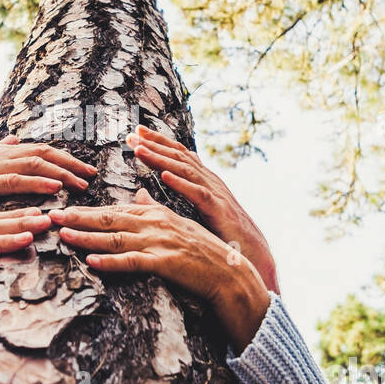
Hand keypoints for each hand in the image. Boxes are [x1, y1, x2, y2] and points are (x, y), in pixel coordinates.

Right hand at [0, 135, 96, 252]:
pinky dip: (37, 183)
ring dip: (60, 173)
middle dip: (69, 163)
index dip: (62, 158)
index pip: (36, 150)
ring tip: (81, 183)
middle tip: (92, 175)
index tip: (84, 169)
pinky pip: (14, 182)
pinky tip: (55, 189)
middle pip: (40, 154)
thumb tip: (14, 140)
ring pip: (32, 165)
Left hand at [50, 189, 270, 351]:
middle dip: (76, 218)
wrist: (228, 270)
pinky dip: (111, 262)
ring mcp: (159, 242)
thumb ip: (154, 206)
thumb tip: (137, 194)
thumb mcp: (176, 222)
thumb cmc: (200, 249)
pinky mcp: (165, 262)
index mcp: (154, 212)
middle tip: (50, 216)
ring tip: (62, 235)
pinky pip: (133, 262)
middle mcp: (154, 223)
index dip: (84, 209)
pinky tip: (92, 262)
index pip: (112, 209)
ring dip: (86, 238)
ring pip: (115, 238)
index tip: (61, 209)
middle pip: (107, 219)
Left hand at [127, 125, 279, 292]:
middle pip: (179, 156)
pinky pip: (198, 194)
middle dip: (155, 144)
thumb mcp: (202, 207)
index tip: (136, 133)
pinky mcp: (218, 210)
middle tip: (132, 135)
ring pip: (185, 170)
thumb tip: (160, 182)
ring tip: (141, 150)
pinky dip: (181, 184)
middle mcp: (209, 180)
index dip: (158, 141)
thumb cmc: (224, 231)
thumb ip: (185, 191)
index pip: (178, 153)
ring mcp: (215, 193)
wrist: (252, 250)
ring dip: (161, 159)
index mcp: (204, 179)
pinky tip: (165, 176)